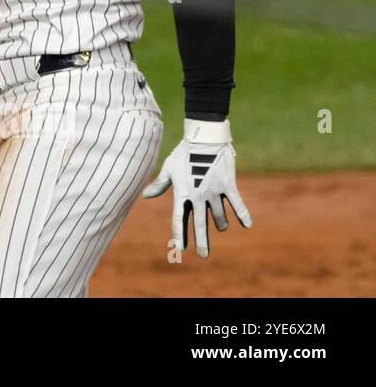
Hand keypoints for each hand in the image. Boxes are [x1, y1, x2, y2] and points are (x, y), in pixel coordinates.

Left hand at [142, 119, 251, 257]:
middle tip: (202, 255)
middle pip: (200, 224)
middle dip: (201, 241)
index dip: (180, 235)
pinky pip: (238, 203)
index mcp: (182, 193)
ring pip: (219, 216)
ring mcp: (214, 191)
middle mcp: (198, 195)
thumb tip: (146, 196)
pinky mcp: (228, 185)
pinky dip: (243, 214)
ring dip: (220, 224)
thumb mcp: (169, 169)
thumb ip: (160, 184)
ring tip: (221, 228)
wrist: (204, 138)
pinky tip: (247, 225)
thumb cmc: (183, 154)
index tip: (180, 249)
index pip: (179, 219)